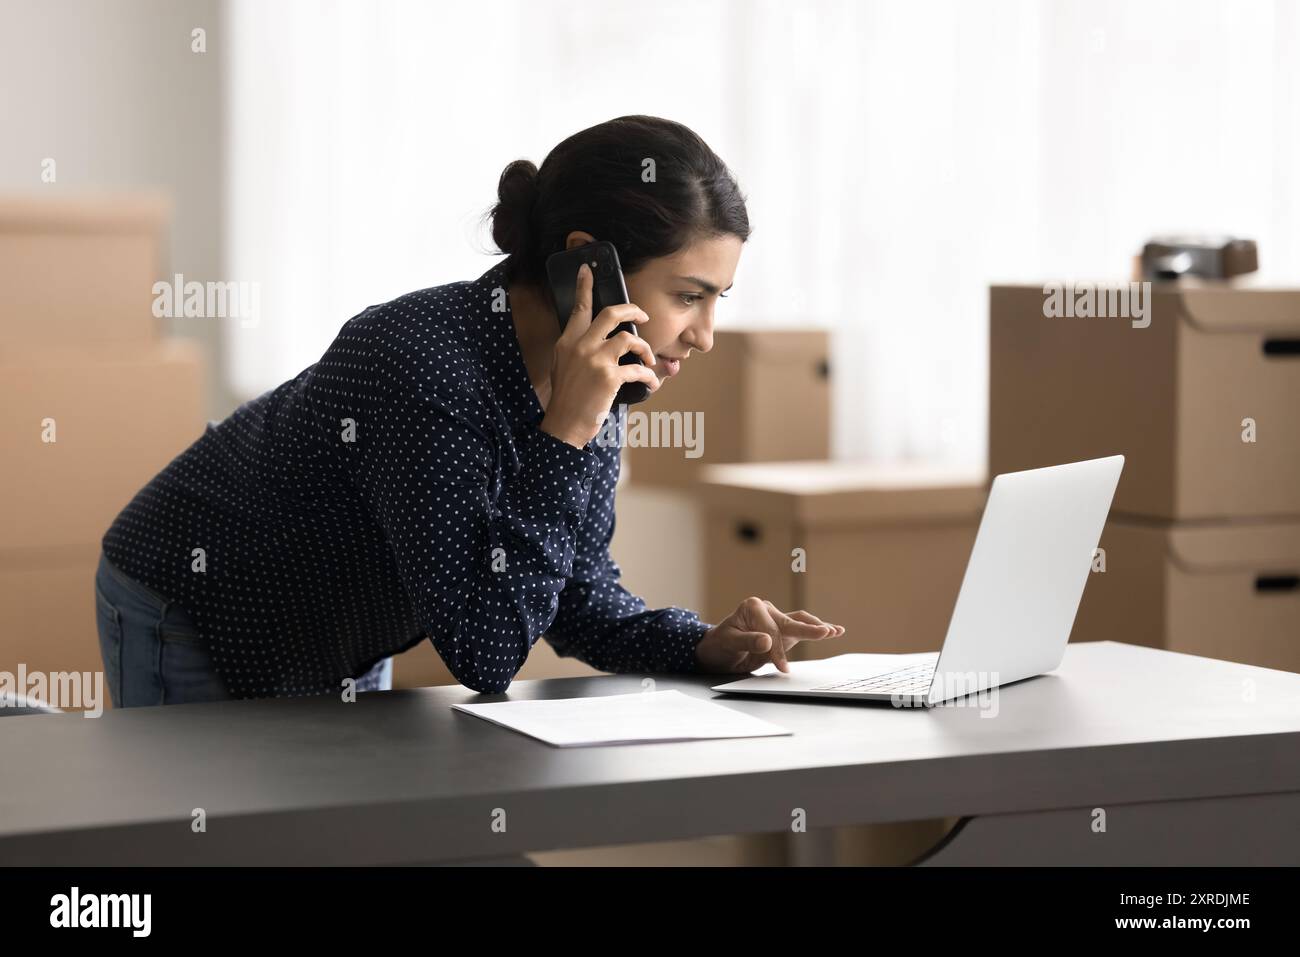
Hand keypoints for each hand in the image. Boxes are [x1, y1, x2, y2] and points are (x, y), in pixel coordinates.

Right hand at [540, 263, 660, 447]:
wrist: (564, 424)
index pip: (579, 308)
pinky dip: (649, 376)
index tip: (588, 270)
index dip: (585, 286)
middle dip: (633, 309)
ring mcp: (595, 360)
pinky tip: (651, 383)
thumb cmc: (567, 398)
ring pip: (629, 338)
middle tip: (643, 315)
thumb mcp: (563, 366)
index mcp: (568, 342)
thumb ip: (577, 349)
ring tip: (649, 359)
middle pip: (611, 313)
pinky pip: (638, 369)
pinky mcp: (609, 377)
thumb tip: (599, 341)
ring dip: (645, 348)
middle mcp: (581, 346)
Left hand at [694, 597, 844, 674]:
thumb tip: (767, 641)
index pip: (772, 630)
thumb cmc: (720, 645)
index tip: (783, 667)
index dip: (778, 649)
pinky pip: (800, 629)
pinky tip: (832, 630)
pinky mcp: (782, 630)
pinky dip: (815, 631)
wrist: (717, 651)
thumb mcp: (729, 643)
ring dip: (818, 628)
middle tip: (826, 633)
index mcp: (753, 607)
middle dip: (808, 630)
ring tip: (835, 631)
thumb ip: (748, 641)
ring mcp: (776, 619)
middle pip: (790, 623)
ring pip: (800, 623)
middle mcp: (767, 609)